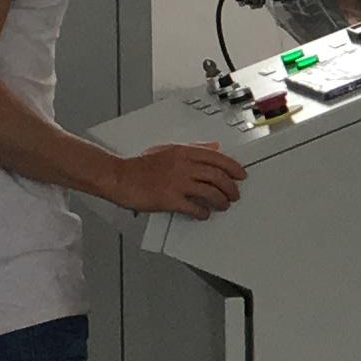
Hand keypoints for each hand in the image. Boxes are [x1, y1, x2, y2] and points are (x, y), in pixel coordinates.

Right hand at [114, 142, 246, 219]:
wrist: (119, 176)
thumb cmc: (140, 164)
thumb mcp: (168, 149)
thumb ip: (194, 148)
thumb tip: (215, 147)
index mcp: (184, 152)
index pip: (218, 158)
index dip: (233, 168)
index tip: (241, 175)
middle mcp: (183, 166)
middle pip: (218, 176)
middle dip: (230, 187)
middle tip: (234, 194)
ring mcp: (177, 183)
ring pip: (210, 192)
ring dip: (221, 201)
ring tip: (223, 205)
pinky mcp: (169, 199)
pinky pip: (194, 207)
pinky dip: (203, 212)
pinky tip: (204, 214)